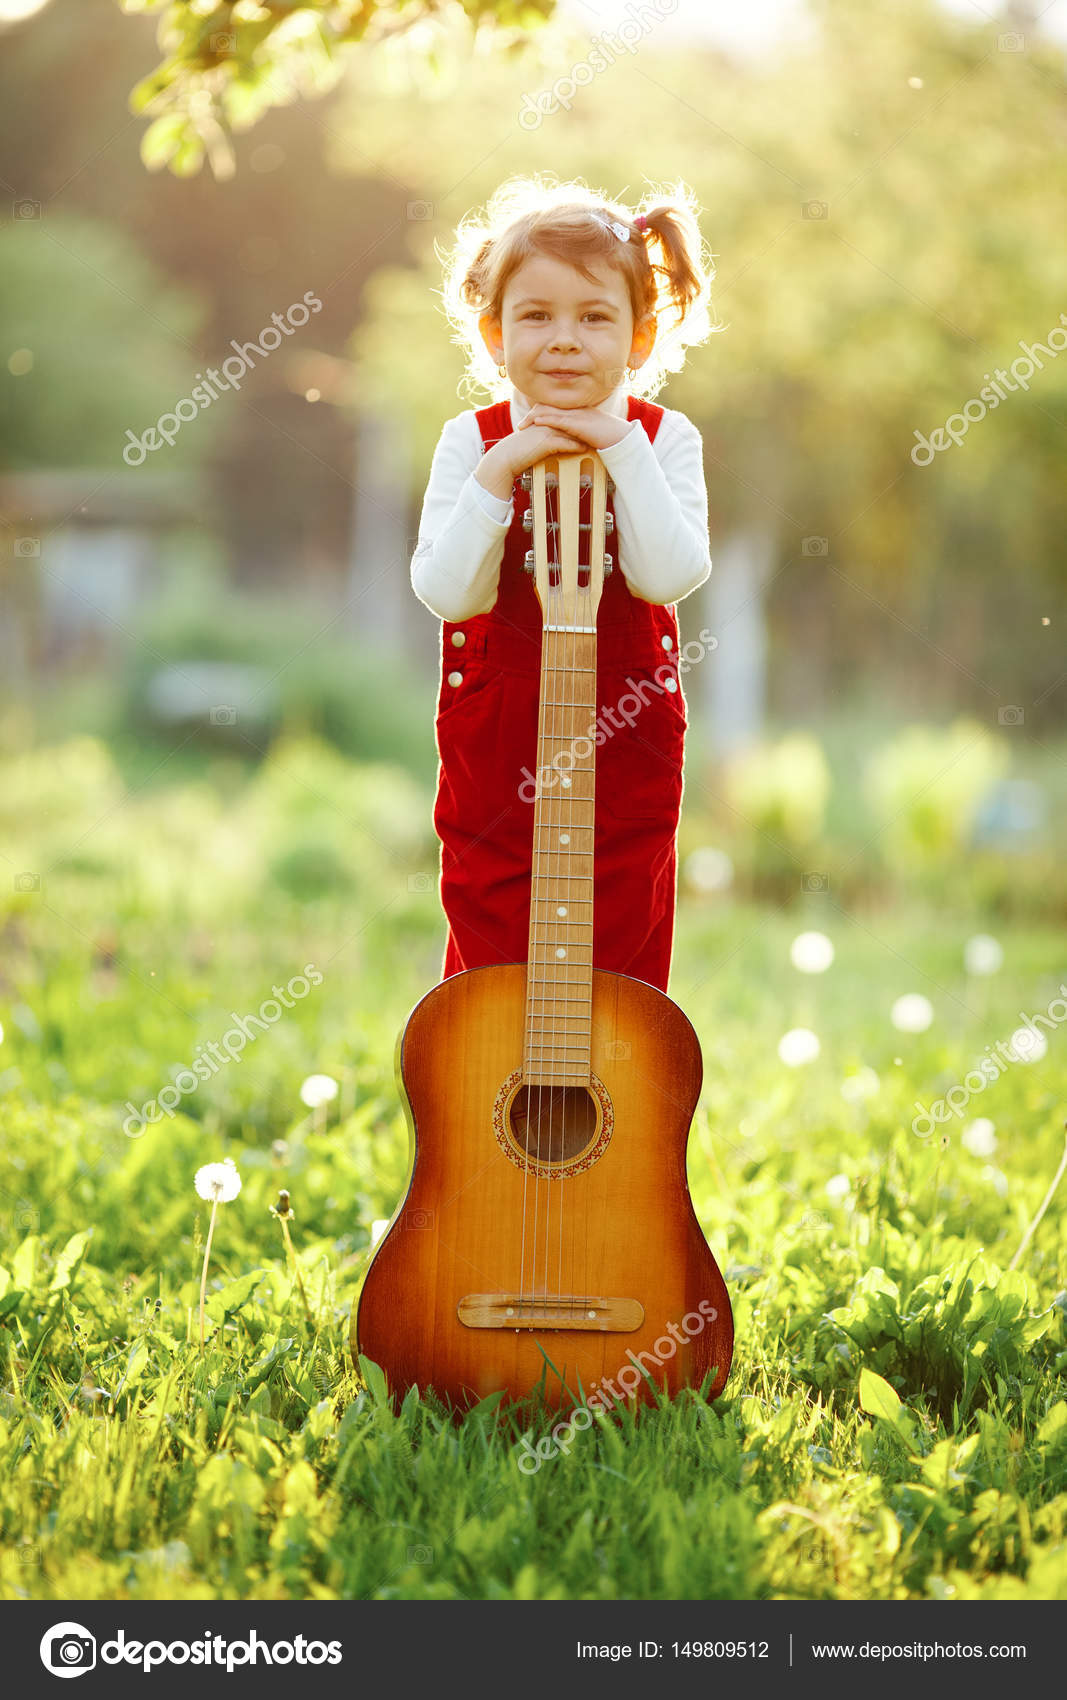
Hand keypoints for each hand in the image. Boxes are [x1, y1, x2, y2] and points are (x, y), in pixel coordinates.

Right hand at [474, 426, 592, 498]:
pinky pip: (565, 443)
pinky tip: (585, 449)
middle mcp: (547, 421)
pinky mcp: (545, 441)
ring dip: (584, 436)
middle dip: (585, 426)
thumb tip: (557, 442)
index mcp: (545, 419)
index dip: (579, 421)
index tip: (591, 425)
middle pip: (571, 422)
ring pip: (570, 431)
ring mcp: (546, 430)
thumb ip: (548, 439)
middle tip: (599, 430)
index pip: (566, 417)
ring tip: (597, 440)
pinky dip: (576, 446)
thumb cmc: (520, 452)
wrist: (506, 458)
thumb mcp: (536, 442)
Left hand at [518, 404, 631, 450]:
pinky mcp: (578, 423)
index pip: (553, 407)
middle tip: (520, 426)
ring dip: (533, 418)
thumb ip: (578, 433)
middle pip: (547, 407)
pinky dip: (545, 420)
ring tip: (522, 426)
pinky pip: (558, 419)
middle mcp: (574, 409)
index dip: (538, 413)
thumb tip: (570, 440)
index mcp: (576, 410)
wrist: (620, 437)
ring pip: (549, 411)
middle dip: (531, 415)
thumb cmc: (607, 437)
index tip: (529, 421)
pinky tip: (536, 423)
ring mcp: (576, 414)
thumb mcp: (589, 433)